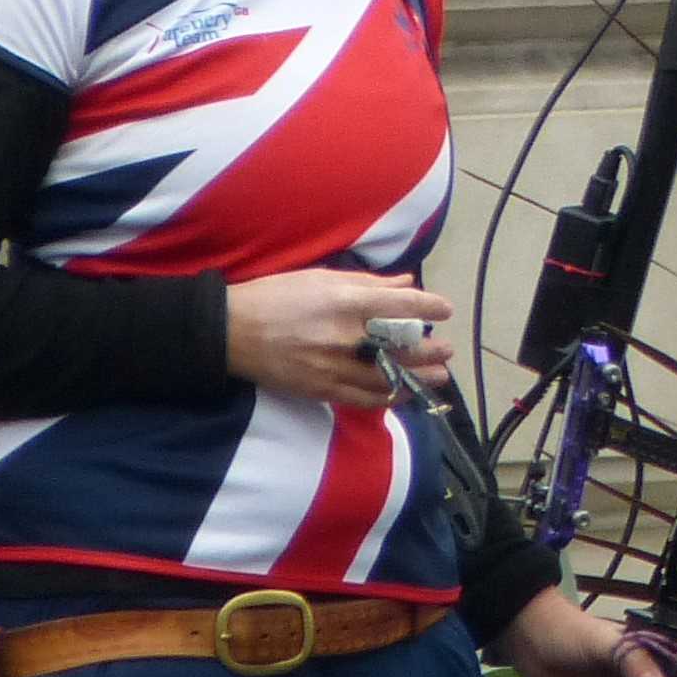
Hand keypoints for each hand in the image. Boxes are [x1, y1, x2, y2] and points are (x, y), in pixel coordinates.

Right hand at [225, 271, 455, 409]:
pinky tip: (404, 393)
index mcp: (346, 302)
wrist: (230, 331)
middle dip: (430, 349)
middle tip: (446, 350)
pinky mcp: (321, 390)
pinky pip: (365, 398)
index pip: (402, 306)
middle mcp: (344, 336)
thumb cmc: (277, 296)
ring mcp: (334, 366)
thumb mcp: (322, 278)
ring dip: (419, 378)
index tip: (445, 310)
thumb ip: (369, 283)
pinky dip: (389, 397)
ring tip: (438, 376)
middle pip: (402, 346)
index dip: (430, 308)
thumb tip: (406, 282)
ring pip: (389, 377)